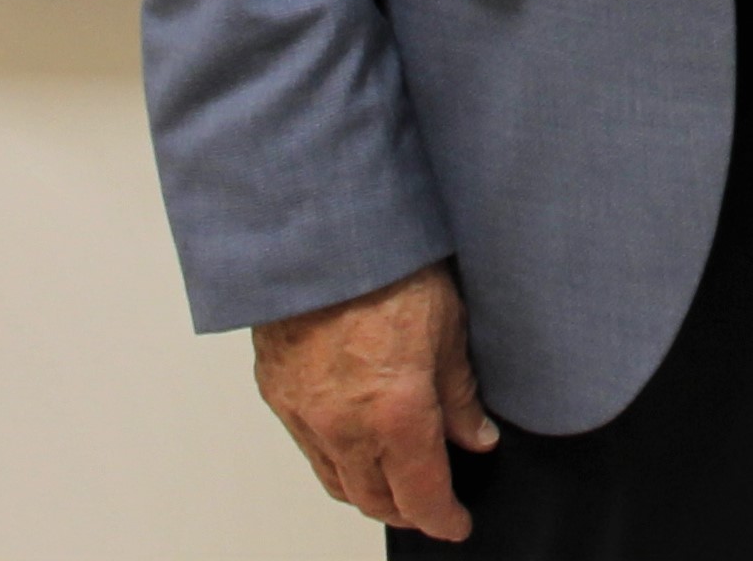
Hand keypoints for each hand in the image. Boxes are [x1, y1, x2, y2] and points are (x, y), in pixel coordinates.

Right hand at [252, 260, 495, 541]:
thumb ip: (460, 394)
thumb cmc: (389, 264)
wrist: (320, 230)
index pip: (421, 495)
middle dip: (406, 510)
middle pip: (374, 499)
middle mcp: (344, 426)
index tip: (456, 523)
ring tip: (394, 482)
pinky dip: (334, 459)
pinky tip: (353, 443)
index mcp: (396, 413)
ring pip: (335, 481)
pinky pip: (307, 448)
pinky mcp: (277, 393)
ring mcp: (304, 413)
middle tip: (430, 504)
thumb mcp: (450, 326)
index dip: (443, 518)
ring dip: (367, 491)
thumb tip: (475, 437)